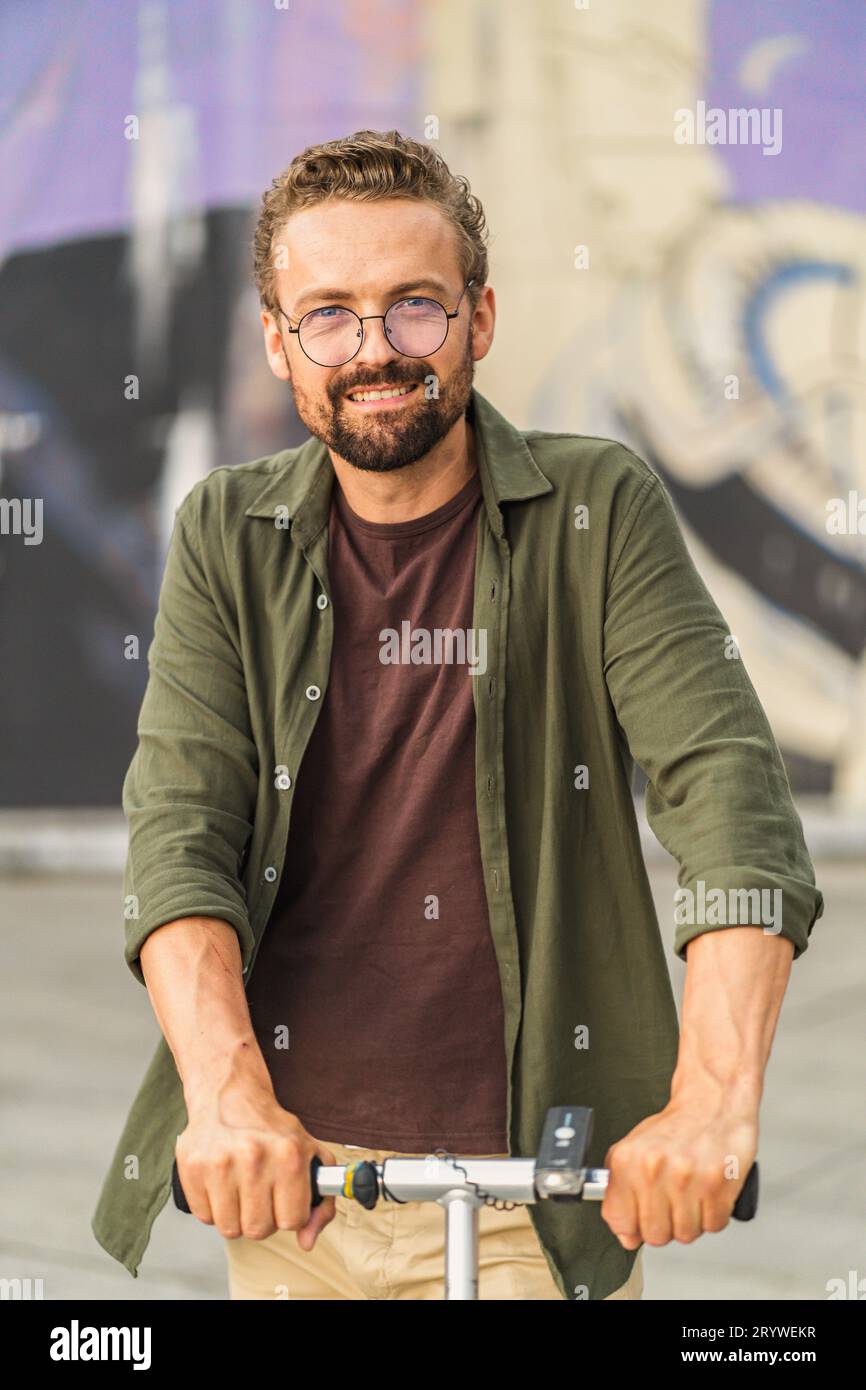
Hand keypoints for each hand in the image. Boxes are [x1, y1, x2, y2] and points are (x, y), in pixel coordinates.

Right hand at [176, 1079, 336, 1249]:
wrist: (230, 1095)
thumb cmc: (272, 1129)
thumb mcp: (310, 1154)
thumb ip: (320, 1201)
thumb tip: (308, 1241)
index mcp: (289, 1155)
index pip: (292, 1220)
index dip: (289, 1215)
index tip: (284, 1200)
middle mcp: (254, 1158)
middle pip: (259, 1230)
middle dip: (262, 1219)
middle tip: (260, 1195)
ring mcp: (220, 1163)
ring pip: (230, 1229)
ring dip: (236, 1216)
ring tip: (240, 1190)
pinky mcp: (192, 1167)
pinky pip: (204, 1217)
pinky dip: (213, 1208)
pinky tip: (221, 1184)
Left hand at [600, 1091, 757, 1248]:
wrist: (713, 1103)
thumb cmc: (676, 1128)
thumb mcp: (635, 1151)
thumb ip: (622, 1192)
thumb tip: (626, 1235)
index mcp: (629, 1161)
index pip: (619, 1220)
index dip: (630, 1225)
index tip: (638, 1218)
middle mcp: (655, 1168)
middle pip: (654, 1235)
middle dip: (664, 1225)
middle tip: (671, 1202)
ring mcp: (687, 1177)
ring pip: (685, 1235)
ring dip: (690, 1221)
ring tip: (691, 1193)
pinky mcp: (718, 1184)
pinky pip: (713, 1225)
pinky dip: (713, 1214)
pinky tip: (708, 1192)